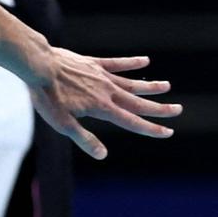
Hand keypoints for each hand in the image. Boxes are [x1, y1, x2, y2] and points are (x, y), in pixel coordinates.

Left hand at [30, 51, 180, 159]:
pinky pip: (117, 63)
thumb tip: (103, 155)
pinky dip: (132, 63)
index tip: (168, 132)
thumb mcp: (63, 124)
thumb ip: (84, 139)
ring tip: (167, 86)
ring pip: (131, 82)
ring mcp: (102, 76)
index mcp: (102, 108)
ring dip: (149, 86)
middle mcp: (107, 91)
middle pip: (137, 102)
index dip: (150, 128)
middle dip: (158, 108)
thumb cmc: (48, 97)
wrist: (39, 67)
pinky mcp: (93, 63)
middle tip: (178, 110)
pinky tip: (145, 61)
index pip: (131, 121)